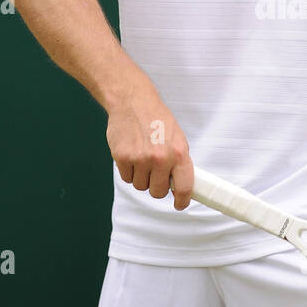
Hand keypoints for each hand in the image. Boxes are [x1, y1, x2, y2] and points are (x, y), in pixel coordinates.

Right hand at [105, 76, 193, 208]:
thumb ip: (179, 161)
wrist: (133, 101)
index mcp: (179, 153)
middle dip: (155, 185)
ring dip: (141, 177)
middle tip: (153, 171)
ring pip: (140, 186)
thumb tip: (179, 186)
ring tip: (142, 156)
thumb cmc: (156, 119)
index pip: (184, 187)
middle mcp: (161, 158)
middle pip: (158, 192)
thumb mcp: (177, 138)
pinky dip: (128, 170)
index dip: (182, 201)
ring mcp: (140, 159)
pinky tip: (131, 153)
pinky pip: (126, 178)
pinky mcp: (122, 158)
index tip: (179, 205)